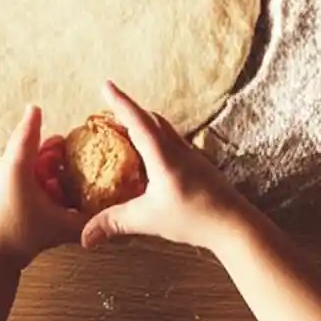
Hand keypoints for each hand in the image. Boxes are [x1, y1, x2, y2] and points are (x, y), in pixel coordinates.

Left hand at [0, 105, 85, 263]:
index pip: (30, 134)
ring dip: (46, 161)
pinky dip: (39, 175)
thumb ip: (86, 221)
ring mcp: (5, 181)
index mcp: (20, 166)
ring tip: (66, 165)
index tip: (41, 107)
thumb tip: (111, 218)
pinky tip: (53, 187)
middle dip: (53, 146)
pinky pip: (25, 176)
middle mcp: (10, 169)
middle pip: (32, 146)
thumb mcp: (59, 227)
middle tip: (74, 147)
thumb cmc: (20, 233)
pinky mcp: (5, 193)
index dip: (36, 120)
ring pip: (28, 162)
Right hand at [80, 82, 250, 251]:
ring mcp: (190, 156)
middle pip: (151, 119)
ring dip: (144, 122)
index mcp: (163, 156)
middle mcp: (177, 149)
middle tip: (110, 106)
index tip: (106, 85)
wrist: (235, 225)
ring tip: (126, 126)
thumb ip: (115, 223)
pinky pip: (171, 142)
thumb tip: (85, 236)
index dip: (120, 102)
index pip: (138, 121)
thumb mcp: (148, 220)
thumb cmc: (196, 218)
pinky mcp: (197, 166)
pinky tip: (149, 154)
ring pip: (163, 129)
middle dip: (129, 110)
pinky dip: (155, 138)